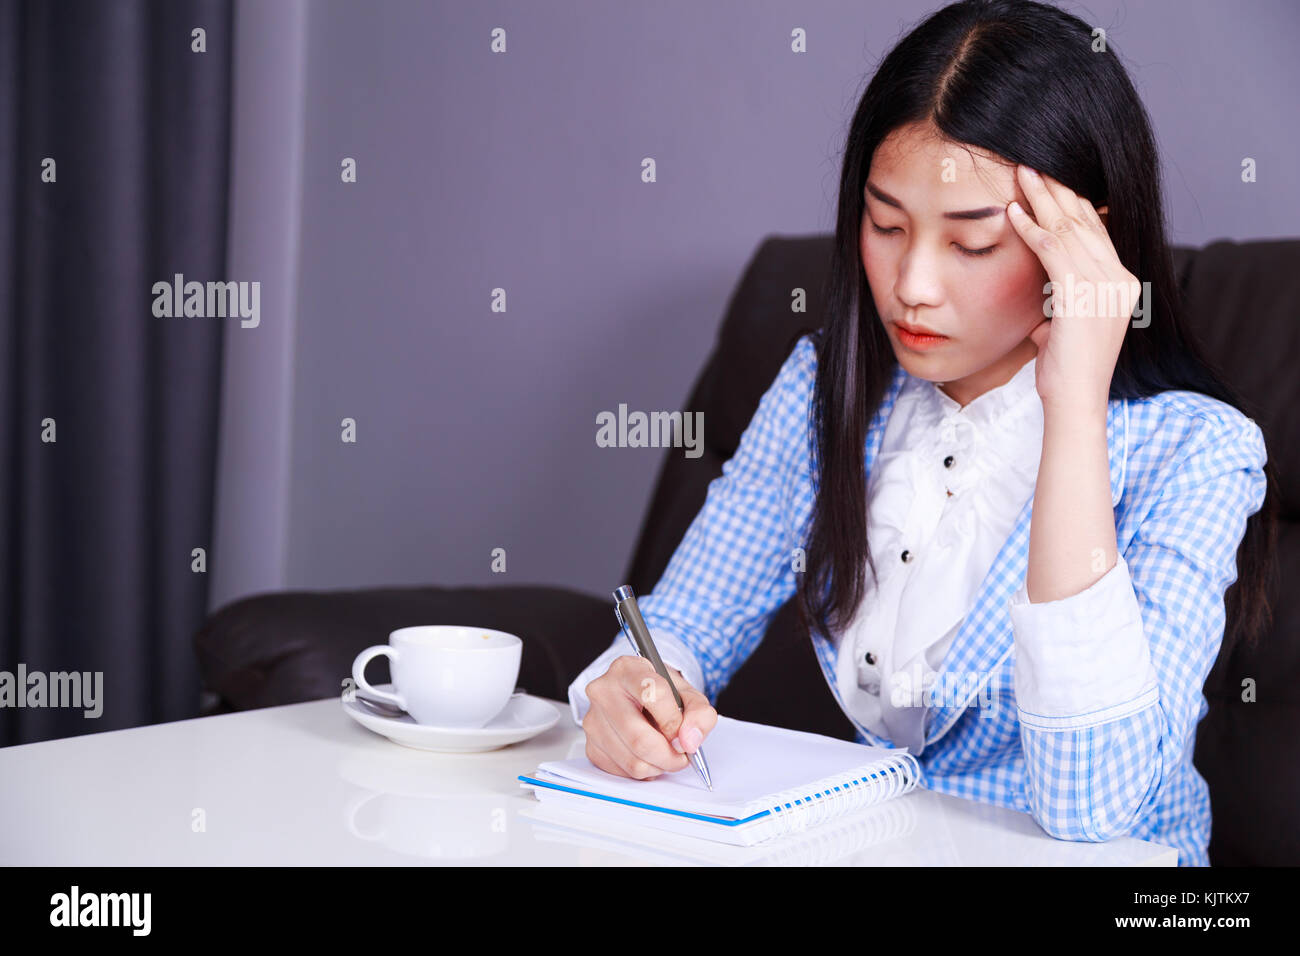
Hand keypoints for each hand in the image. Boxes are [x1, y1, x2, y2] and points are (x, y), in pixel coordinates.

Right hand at [582, 655, 717, 779]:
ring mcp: (593, 720)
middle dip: (669, 756)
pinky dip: (642, 771)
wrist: (636, 698)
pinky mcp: (590, 745)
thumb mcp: (689, 695)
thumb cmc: (661, 695)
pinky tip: (646, 756)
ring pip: (632, 760)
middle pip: (639, 738)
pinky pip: (622, 771)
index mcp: (627, 669)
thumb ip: (700, 714)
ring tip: (664, 754)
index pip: (652, 696)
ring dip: (657, 766)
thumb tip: (689, 741)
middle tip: (681, 756)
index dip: (674, 722)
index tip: (684, 733)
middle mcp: (603, 691)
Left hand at [1007, 164, 1138, 413]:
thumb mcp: (1066, 331)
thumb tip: (1041, 308)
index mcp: (1123, 285)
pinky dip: (1031, 228)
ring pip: (1070, 229)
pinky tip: (1013, 212)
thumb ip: (1060, 309)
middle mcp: (1120, 280)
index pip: (1098, 233)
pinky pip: (1053, 250)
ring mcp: (1105, 286)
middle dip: (1058, 191)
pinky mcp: (1081, 294)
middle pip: (1086, 222)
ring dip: (1043, 199)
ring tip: (1022, 173)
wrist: (1075, 400)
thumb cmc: (1066, 374)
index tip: (1052, 184)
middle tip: (1034, 165)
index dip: (1074, 205)